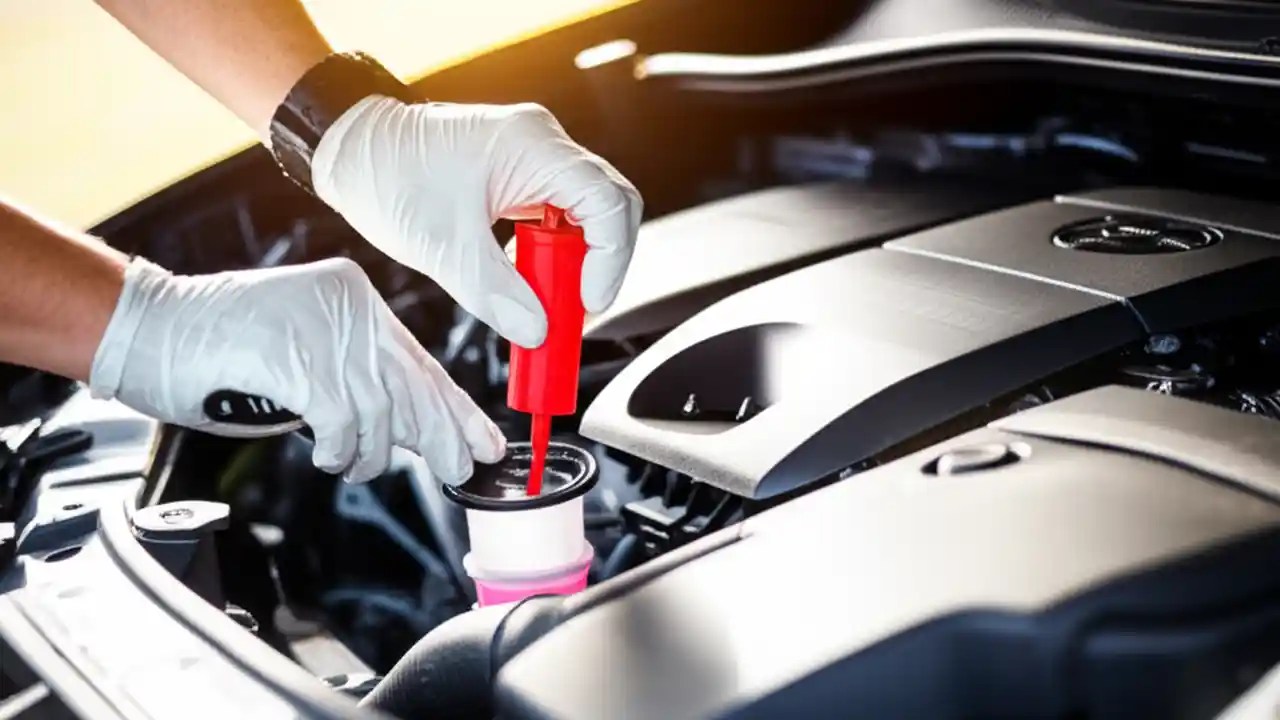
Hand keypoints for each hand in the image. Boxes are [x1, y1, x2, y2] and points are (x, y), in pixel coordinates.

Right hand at [88, 257, 504, 483]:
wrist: (148, 330)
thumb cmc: (223, 348)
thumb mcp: (311, 357)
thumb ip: (362, 381)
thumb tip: (418, 429)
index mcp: (353, 296)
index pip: (422, 360)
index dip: (457, 407)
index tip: (483, 441)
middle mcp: (347, 304)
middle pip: (414, 384)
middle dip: (440, 435)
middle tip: (456, 467)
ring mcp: (321, 327)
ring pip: (381, 408)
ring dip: (371, 451)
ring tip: (352, 463)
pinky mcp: (295, 356)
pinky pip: (341, 420)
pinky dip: (339, 448)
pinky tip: (327, 455)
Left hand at [310, 97, 642, 347]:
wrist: (349, 148)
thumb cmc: (385, 172)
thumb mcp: (442, 246)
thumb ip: (497, 294)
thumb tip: (538, 331)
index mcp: (534, 146)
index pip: (609, 204)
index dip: (610, 260)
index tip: (587, 303)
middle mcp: (544, 144)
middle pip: (608, 209)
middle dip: (597, 266)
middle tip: (570, 311)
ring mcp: (535, 158)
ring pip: (586, 217)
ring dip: (571, 263)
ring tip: (543, 300)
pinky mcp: (521, 175)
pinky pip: (557, 217)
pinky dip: (550, 254)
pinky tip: (525, 277)